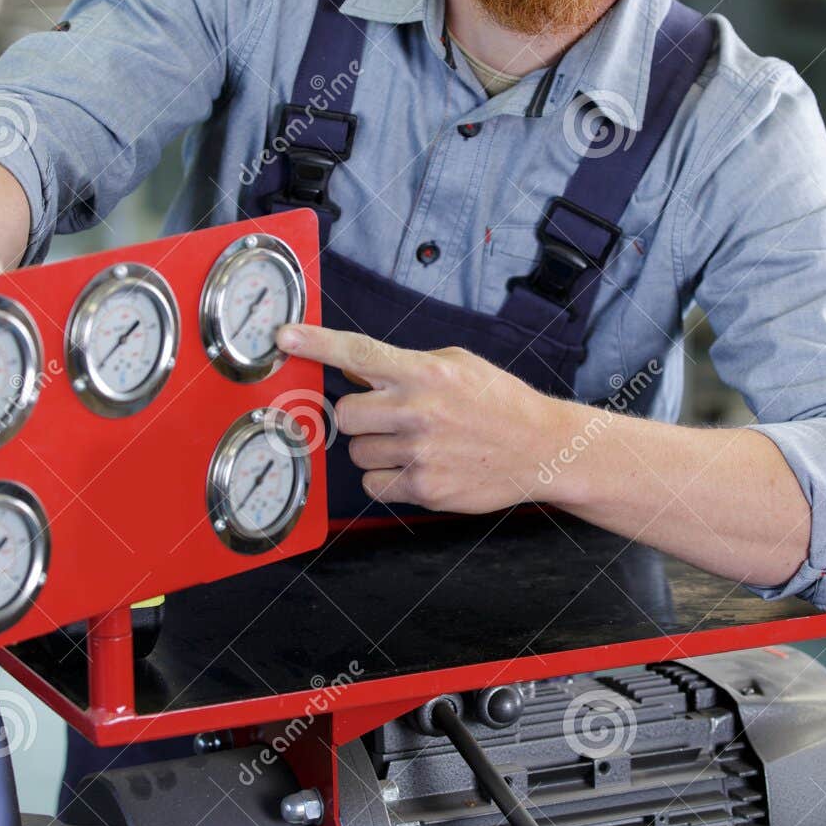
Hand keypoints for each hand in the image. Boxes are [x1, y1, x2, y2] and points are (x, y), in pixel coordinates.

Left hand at [276, 323, 563, 512]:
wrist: (541, 448)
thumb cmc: (499, 402)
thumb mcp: (457, 364)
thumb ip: (405, 365)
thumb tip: (354, 369)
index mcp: (426, 371)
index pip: (358, 353)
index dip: (315, 343)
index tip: (283, 338)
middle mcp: (419, 410)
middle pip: (346, 413)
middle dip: (360, 415)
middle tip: (387, 416)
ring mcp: (420, 452)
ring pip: (357, 452)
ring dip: (374, 448)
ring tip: (413, 443)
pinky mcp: (424, 487)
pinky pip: (373, 484)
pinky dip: (385, 477)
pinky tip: (415, 466)